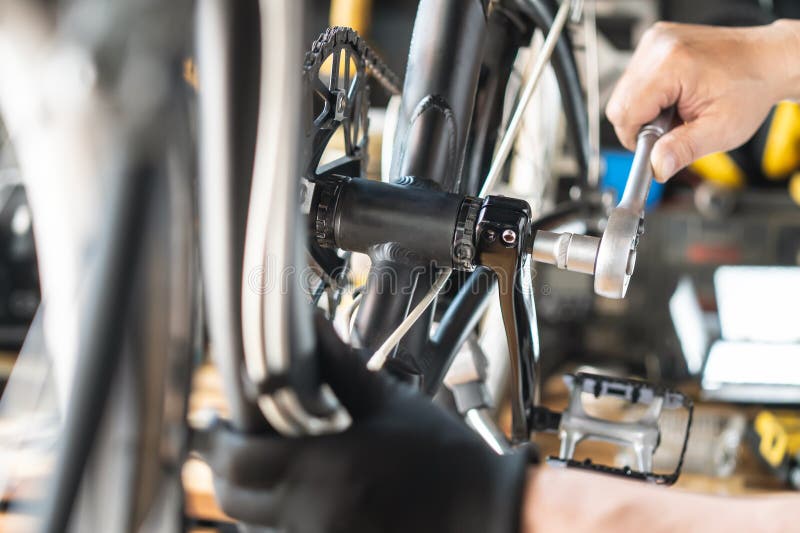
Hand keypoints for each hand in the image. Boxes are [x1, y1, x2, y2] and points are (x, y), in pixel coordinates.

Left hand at [204, 317, 531, 532]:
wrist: (485, 515)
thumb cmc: (445, 462)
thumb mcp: (390, 404)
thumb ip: (339, 367)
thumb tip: (309, 325)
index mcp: (326, 470)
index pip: (238, 463)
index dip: (218, 440)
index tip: (218, 420)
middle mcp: (315, 515)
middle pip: (233, 499)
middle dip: (226, 467)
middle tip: (234, 439)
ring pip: (253, 524)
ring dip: (249, 494)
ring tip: (266, 463)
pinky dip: (276, 517)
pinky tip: (298, 492)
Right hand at [606, 20, 799, 181]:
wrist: (767, 61)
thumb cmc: (750, 89)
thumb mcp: (720, 129)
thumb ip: (683, 150)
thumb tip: (656, 167)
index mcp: (672, 64)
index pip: (625, 113)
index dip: (637, 138)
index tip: (659, 146)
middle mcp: (658, 47)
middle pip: (620, 103)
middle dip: (642, 124)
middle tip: (674, 126)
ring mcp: (654, 41)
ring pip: (624, 94)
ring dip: (646, 110)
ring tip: (678, 109)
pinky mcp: (654, 43)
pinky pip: (634, 81)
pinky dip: (650, 96)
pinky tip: (674, 97)